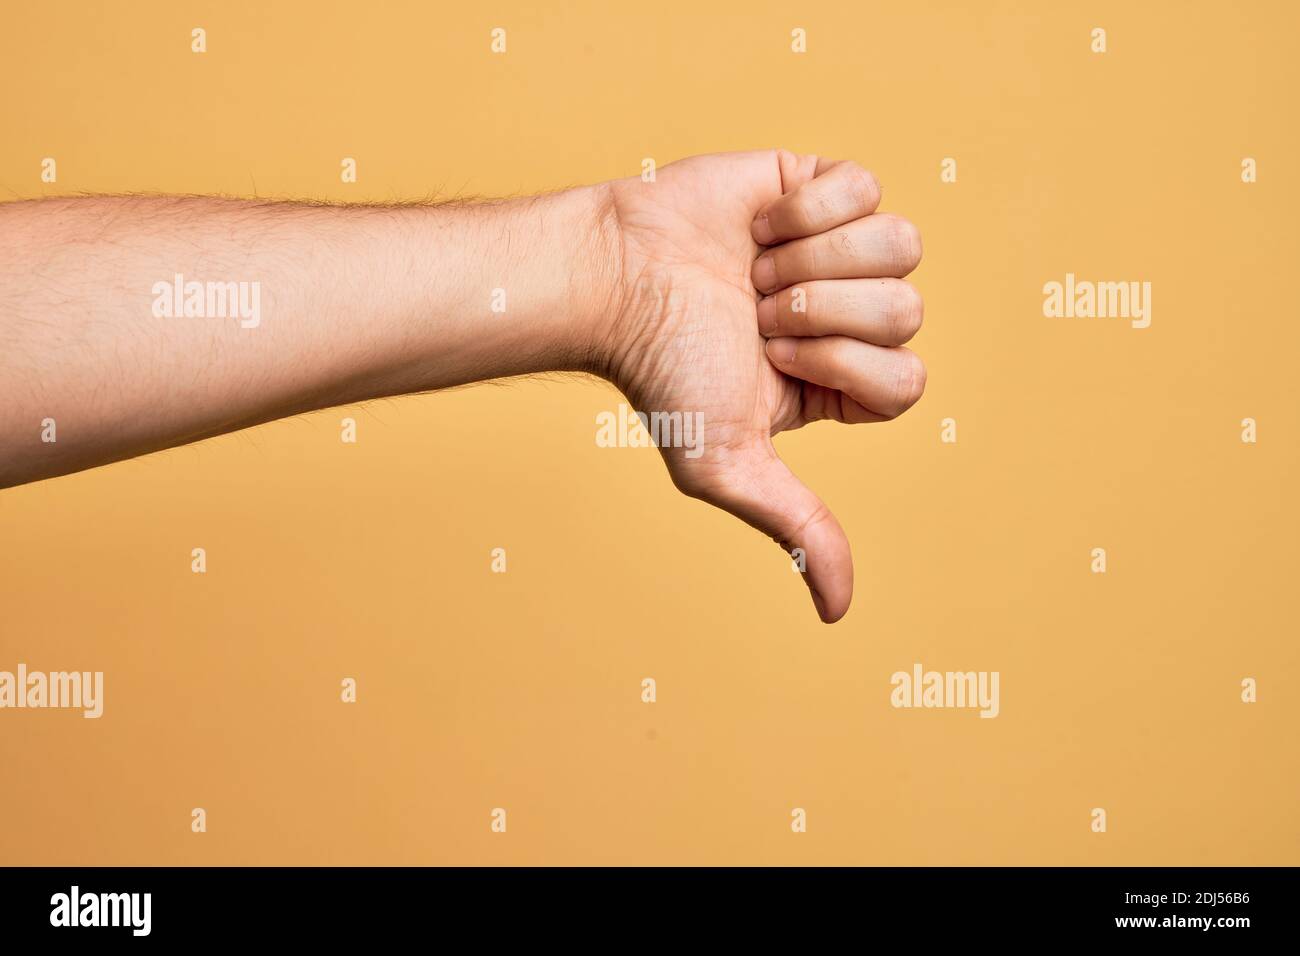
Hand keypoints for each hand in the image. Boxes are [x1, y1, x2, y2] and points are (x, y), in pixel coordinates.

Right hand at [599, 150, 925, 622]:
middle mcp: (850, 319)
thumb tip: (839, 613)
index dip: (841, 367)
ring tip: (757, 269)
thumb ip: (797, 528)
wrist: (617, 278)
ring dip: (815, 259)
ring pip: (901, 245)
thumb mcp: (728, 465)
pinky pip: (864, 185)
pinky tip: (758, 227)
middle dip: (821, 311)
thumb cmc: (663, 372)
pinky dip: (806, 208)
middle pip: (908, 310)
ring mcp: (840, 248)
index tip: (770, 360)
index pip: (905, 381)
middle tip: (757, 314)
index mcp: (840, 385)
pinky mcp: (819, 187)